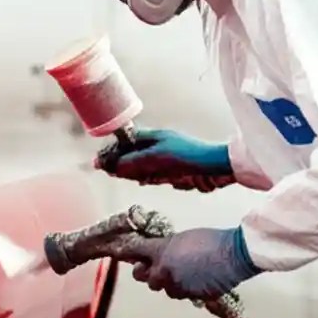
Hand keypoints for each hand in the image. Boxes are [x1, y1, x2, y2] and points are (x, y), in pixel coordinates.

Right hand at [95, 129, 234, 190]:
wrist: (215, 168)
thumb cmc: (186, 157)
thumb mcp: (155, 158)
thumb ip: (133, 162)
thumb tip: (114, 166)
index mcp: (154, 137)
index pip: (127, 141)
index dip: (114, 150)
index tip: (102, 160)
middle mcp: (158, 146)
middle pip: (133, 155)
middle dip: (121, 162)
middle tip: (107, 170)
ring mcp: (165, 159)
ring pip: (142, 166)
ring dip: (133, 172)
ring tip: (119, 174)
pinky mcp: (173, 172)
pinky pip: (154, 175)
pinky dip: (147, 178)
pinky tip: (143, 180)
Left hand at [129, 227, 261, 300]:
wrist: (234, 255)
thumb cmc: (211, 240)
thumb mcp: (182, 238)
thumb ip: (165, 246)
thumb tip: (159, 252)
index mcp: (160, 252)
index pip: (135, 251)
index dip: (127, 252)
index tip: (121, 252)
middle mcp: (164, 272)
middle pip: (145, 278)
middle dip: (148, 272)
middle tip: (154, 266)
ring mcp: (177, 287)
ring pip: (165, 288)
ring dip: (168, 282)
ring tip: (182, 272)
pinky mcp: (192, 297)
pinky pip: (183, 294)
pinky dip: (186, 287)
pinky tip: (196, 279)